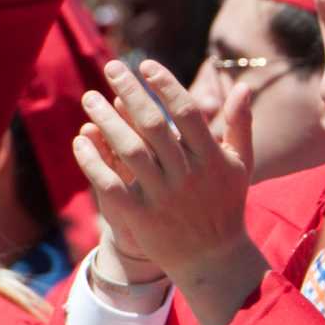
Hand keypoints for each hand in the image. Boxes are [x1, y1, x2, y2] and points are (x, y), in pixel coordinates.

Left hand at [72, 58, 255, 279]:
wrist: (213, 259)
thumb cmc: (226, 204)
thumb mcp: (239, 164)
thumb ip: (240, 124)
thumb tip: (244, 86)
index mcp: (211, 157)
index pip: (186, 112)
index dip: (165, 85)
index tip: (145, 65)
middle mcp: (188, 175)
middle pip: (154, 125)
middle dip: (131, 92)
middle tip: (112, 67)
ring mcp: (163, 197)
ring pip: (130, 151)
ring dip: (107, 121)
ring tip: (91, 98)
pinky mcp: (141, 218)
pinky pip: (112, 185)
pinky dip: (94, 162)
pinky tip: (80, 140)